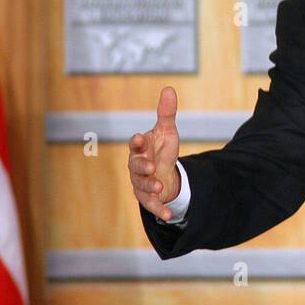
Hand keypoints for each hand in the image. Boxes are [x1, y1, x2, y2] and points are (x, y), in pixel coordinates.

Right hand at [128, 86, 180, 219]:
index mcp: (140, 149)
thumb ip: (166, 113)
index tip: (140, 138)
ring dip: (150, 186)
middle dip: (142, 166)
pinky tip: (169, 216)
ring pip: (142, 186)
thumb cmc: (160, 149)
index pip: (136, 144)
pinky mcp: (148, 198)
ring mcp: (141, 183)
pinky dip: (160, 210)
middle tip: (151, 166)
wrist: (161, 172)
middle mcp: (137, 166)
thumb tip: (169, 88)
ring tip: (161, 186)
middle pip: (135, 166)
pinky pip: (152, 205)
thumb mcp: (166, 131)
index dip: (137, 142)